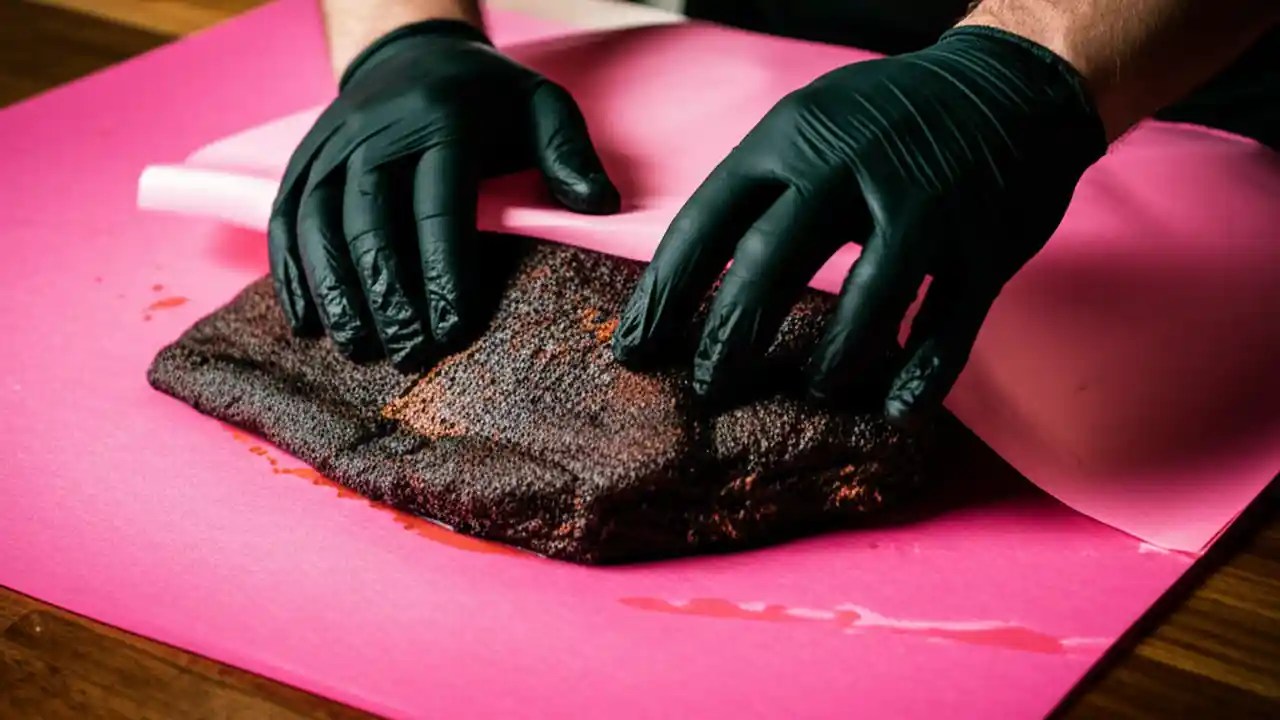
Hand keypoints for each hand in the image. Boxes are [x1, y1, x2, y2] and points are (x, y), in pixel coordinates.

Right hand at [270, 19, 618, 370]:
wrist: (414, 52)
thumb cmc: (487, 96)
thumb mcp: (542, 105)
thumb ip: (569, 153)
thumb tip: (598, 204)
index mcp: (439, 121)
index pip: (437, 206)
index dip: (443, 272)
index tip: (454, 329)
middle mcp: (376, 132)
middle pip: (370, 221)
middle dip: (386, 295)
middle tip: (407, 354)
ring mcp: (331, 145)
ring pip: (317, 223)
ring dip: (335, 291)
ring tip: (358, 348)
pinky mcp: (303, 161)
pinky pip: (285, 218)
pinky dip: (292, 272)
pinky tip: (308, 322)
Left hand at [612, 26, 1104, 426]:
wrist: (1009, 83)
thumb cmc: (888, 120)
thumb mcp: (809, 125)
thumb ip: (758, 193)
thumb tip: (686, 277)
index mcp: (792, 140)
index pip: (707, 224)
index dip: (664, 295)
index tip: (635, 349)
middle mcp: (850, 169)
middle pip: (769, 267)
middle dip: (728, 341)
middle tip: (706, 391)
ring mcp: (924, 206)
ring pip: (866, 305)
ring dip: (833, 363)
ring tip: (812, 392)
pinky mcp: (986, 244)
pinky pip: (949, 327)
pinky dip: (922, 375)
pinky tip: (895, 408)